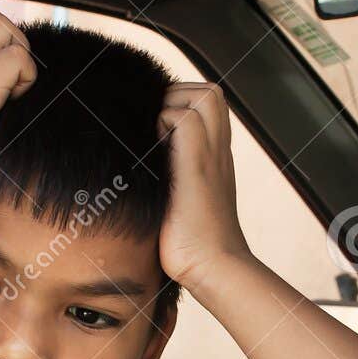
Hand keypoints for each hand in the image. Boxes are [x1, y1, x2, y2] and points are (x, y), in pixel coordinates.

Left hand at [157, 82, 251, 290]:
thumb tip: (137, 161)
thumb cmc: (189, 243)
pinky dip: (162, 126)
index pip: (208, 101)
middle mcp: (220, 149)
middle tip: (156, 131)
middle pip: (210, 91)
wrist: (212, 267)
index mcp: (218, 155)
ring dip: (172, 108)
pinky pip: (183, 119)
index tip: (159, 132)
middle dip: (177, 98)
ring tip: (156, 140)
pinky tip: (153, 154)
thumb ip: (171, 174)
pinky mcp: (199, 166)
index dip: (181, 104)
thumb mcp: (182, 199)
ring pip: (202, 95)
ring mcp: (212, 155)